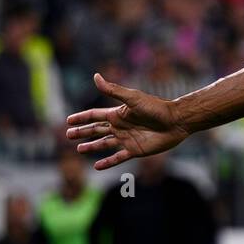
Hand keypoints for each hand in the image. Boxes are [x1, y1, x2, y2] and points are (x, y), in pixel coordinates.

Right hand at [66, 73, 188, 169]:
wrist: (176, 121)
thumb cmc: (156, 107)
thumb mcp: (132, 98)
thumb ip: (113, 90)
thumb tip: (95, 76)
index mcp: (117, 114)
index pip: (94, 115)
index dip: (81, 118)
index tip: (68, 120)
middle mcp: (120, 126)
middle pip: (96, 130)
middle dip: (82, 132)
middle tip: (68, 135)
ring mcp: (127, 139)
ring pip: (104, 144)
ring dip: (92, 146)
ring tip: (79, 149)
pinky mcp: (135, 150)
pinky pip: (117, 157)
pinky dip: (107, 162)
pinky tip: (97, 166)